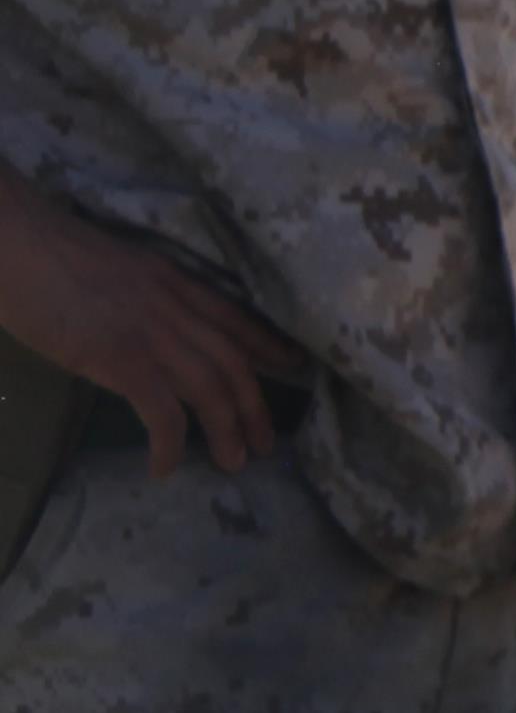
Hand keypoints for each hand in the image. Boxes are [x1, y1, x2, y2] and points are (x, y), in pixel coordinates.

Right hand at [0, 171, 303, 477]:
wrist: (17, 245)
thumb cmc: (47, 255)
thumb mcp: (114, 269)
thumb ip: (141, 296)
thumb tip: (140, 326)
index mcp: (174, 282)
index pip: (235, 319)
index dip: (267, 346)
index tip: (292, 366)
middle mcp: (176, 308)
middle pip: (234, 362)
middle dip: (254, 406)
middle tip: (265, 442)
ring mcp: (153, 335)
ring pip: (212, 390)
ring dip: (227, 431)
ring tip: (234, 462)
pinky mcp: (122, 361)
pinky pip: (163, 413)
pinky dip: (171, 444)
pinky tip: (164, 467)